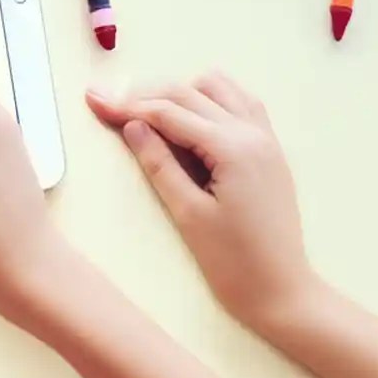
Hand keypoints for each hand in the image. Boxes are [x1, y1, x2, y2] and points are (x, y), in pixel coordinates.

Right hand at [86, 73, 313, 323]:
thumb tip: (133, 125)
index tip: (95, 101)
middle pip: (190, 93)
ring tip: (148, 112)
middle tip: (109, 101)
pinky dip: (210, 100)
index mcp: (232, 148)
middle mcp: (253, 132)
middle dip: (146, 94)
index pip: (169, 112)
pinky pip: (240, 103)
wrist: (281, 290)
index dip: (128, 105)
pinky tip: (190, 118)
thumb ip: (159, 163)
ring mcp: (266, 138)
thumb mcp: (187, 213)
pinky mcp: (270, 149)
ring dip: (181, 92)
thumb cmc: (232, 261)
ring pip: (219, 88)